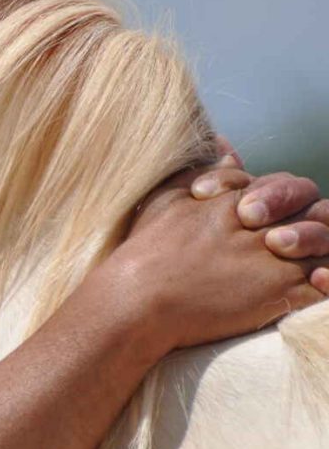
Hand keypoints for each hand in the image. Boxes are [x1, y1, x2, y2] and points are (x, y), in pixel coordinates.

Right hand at [99, 161, 328, 352]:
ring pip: (325, 243)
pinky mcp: (281, 293)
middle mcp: (263, 225)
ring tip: (289, 259)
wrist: (138, 298)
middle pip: (315, 208)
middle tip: (277, 240)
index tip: (249, 217)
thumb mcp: (167, 198)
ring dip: (318, 246)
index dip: (278, 198)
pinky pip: (324, 286)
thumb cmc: (145, 251)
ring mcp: (275, 260)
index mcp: (239, 199)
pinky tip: (317, 282)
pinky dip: (326, 282)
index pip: (284, 186)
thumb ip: (203, 172)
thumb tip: (228, 150)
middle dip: (307, 218)